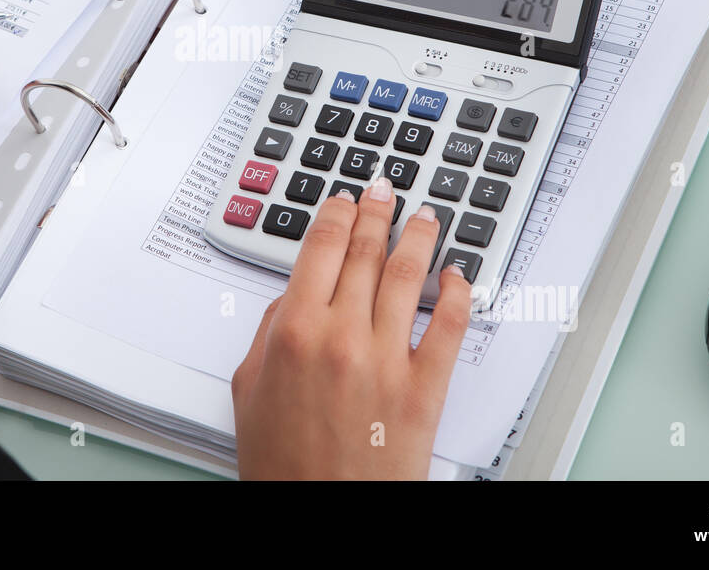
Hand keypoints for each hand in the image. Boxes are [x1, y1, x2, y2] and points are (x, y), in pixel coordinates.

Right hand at [231, 177, 472, 479]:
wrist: (322, 516)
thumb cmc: (284, 464)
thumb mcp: (250, 390)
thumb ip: (269, 333)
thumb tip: (293, 295)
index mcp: (294, 331)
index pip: (320, 248)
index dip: (335, 213)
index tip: (343, 198)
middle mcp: (342, 337)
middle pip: (364, 251)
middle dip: (376, 212)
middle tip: (385, 192)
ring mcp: (387, 360)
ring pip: (409, 276)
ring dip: (419, 236)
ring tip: (426, 217)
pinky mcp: (424, 389)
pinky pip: (449, 327)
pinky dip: (459, 293)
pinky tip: (458, 275)